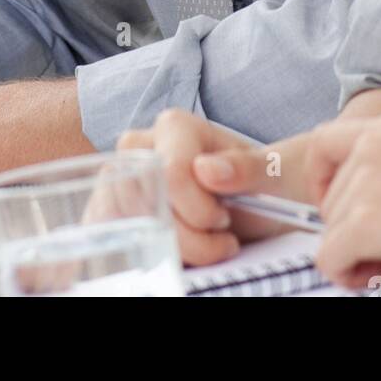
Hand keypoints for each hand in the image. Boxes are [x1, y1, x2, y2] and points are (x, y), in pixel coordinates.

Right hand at [117, 110, 284, 264]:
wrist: (257, 202)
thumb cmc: (262, 183)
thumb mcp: (270, 174)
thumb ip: (246, 167)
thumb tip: (207, 170)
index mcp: (176, 127)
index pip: (171, 172)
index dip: (199, 210)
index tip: (225, 221)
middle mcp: (143, 146)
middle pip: (144, 199)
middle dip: (186, 236)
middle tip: (220, 239)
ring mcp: (125, 176)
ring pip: (124, 219)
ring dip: (171, 248)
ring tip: (206, 248)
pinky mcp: (118, 205)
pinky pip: (110, 230)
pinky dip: (145, 251)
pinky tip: (181, 253)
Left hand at [195, 113, 380, 286]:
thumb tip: (372, 213)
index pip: (325, 143)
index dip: (325, 180)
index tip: (343, 207)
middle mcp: (371, 146)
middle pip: (332, 197)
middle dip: (350, 227)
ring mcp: (366, 182)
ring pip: (332, 229)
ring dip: (356, 251)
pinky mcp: (366, 222)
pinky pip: (330, 257)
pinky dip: (346, 273)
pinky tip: (380, 277)